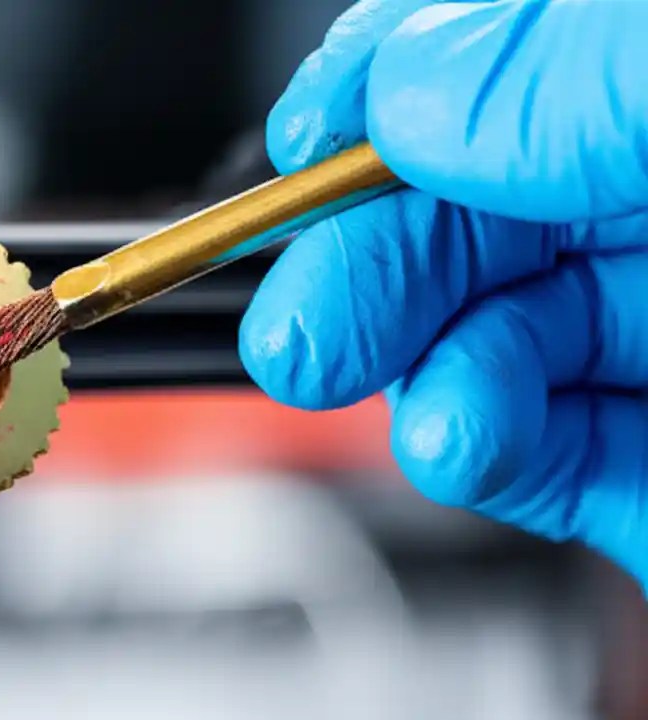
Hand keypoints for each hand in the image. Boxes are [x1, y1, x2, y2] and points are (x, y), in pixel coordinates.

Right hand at [240, 1, 647, 581]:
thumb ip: (561, 69)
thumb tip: (406, 100)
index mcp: (631, 80)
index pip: (464, 71)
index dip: (365, 104)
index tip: (299, 145)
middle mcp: (639, 198)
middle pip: (456, 224)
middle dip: (356, 277)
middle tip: (298, 330)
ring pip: (494, 344)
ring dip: (426, 386)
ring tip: (436, 420)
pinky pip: (568, 460)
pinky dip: (504, 463)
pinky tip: (474, 449)